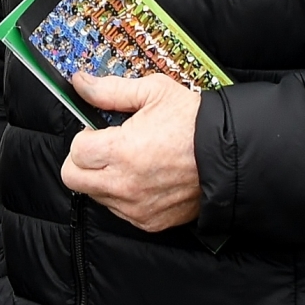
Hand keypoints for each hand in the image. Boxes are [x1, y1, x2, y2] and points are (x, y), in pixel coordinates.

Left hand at [61, 72, 201, 231]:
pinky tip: (142, 177)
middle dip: (81, 160)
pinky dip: (122, 195)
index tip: (98, 131)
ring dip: (101, 178)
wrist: (230, 155)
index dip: (84, 137)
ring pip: (95, 195)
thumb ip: (110, 90)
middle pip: (73, 178)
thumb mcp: (154, 92)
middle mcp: (126, 184)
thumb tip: (81, 83)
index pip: (75, 152)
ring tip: (129, 160)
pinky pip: (118, 210)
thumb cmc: (195, 123)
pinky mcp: (150, 222)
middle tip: (102, 147)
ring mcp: (137, 207)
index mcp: (123, 151)